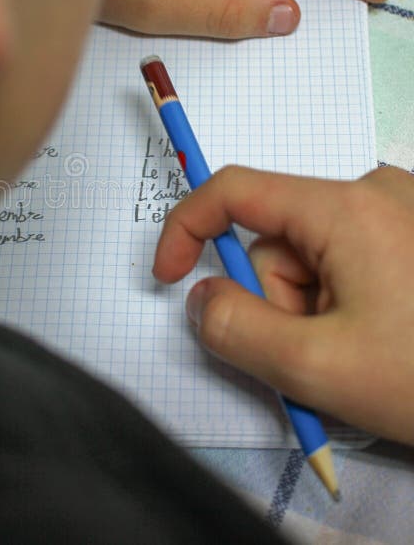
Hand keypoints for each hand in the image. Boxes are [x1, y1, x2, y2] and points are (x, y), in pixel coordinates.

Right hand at [153, 165, 413, 445]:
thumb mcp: (317, 367)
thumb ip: (235, 330)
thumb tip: (201, 298)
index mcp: (347, 207)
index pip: (234, 191)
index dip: (185, 229)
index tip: (168, 276)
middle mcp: (373, 193)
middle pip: (277, 241)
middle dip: (276, 302)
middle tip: (313, 356)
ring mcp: (398, 215)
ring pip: (310, 260)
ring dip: (309, 312)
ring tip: (355, 357)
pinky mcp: (411, 239)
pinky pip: (343, 264)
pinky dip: (337, 307)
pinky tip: (375, 344)